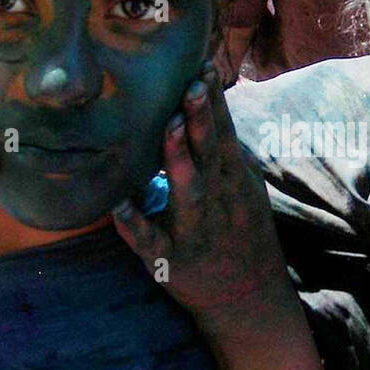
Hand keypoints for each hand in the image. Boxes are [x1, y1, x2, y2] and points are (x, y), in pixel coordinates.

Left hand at [113, 65, 300, 344]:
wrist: (250, 301)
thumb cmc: (239, 235)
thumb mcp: (243, 190)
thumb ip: (224, 153)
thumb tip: (207, 108)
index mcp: (233, 182)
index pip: (225, 135)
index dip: (215, 103)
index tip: (203, 68)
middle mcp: (218, 202)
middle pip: (211, 155)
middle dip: (202, 120)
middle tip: (190, 85)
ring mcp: (197, 232)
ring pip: (189, 193)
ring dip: (179, 161)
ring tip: (168, 128)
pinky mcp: (173, 262)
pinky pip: (153, 243)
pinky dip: (137, 226)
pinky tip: (119, 208)